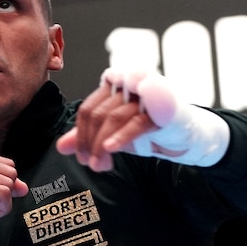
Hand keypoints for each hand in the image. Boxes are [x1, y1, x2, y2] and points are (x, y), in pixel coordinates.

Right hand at [0, 138, 27, 245]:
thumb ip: (3, 186)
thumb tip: (24, 187)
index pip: (3, 163)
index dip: (6, 181)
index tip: (0, 197)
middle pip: (10, 171)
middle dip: (6, 191)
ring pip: (9, 182)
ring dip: (3, 201)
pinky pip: (5, 194)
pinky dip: (3, 208)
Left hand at [56, 68, 229, 170]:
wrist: (185, 134)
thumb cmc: (147, 128)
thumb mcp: (113, 132)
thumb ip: (87, 135)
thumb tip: (61, 146)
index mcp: (115, 81)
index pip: (87, 109)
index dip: (80, 136)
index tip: (81, 158)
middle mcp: (129, 80)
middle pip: (97, 114)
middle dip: (90, 144)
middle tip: (91, 165)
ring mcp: (147, 90)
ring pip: (113, 118)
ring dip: (102, 146)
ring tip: (101, 166)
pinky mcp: (164, 106)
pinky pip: (136, 123)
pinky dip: (121, 138)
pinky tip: (111, 150)